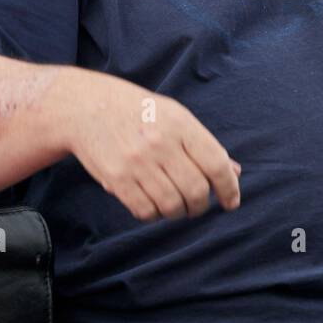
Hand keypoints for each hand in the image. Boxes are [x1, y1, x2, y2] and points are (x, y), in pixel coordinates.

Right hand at [63, 71, 241, 221]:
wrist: (87, 107)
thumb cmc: (139, 112)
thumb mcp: (175, 117)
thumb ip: (204, 145)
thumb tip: (235, 173)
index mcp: (180, 124)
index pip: (215, 163)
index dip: (229, 188)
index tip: (231, 201)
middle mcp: (160, 143)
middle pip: (196, 189)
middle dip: (201, 205)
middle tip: (197, 205)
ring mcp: (137, 162)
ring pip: (172, 205)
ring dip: (179, 212)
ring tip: (177, 206)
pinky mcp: (116, 179)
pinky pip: (145, 210)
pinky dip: (154, 215)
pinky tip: (154, 206)